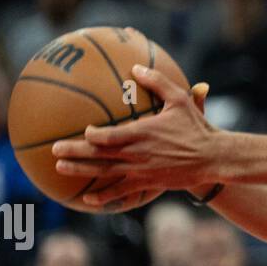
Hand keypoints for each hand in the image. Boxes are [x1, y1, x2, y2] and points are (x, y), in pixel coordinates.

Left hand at [52, 66, 222, 207]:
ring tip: (60, 169)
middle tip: (54, 150)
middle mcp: (136, 154)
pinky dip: (104, 196)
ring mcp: (140, 171)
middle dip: (74, 152)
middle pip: (98, 155)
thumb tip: (136, 67)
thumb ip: (158, 82)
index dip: (92, 135)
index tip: (83, 130)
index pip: (108, 136)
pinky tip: (88, 198)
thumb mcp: (180, 99)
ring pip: (104, 173)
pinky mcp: (147, 183)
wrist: (212, 158)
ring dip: (81, 172)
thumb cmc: (196, 127)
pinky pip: (121, 191)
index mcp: (142, 133)